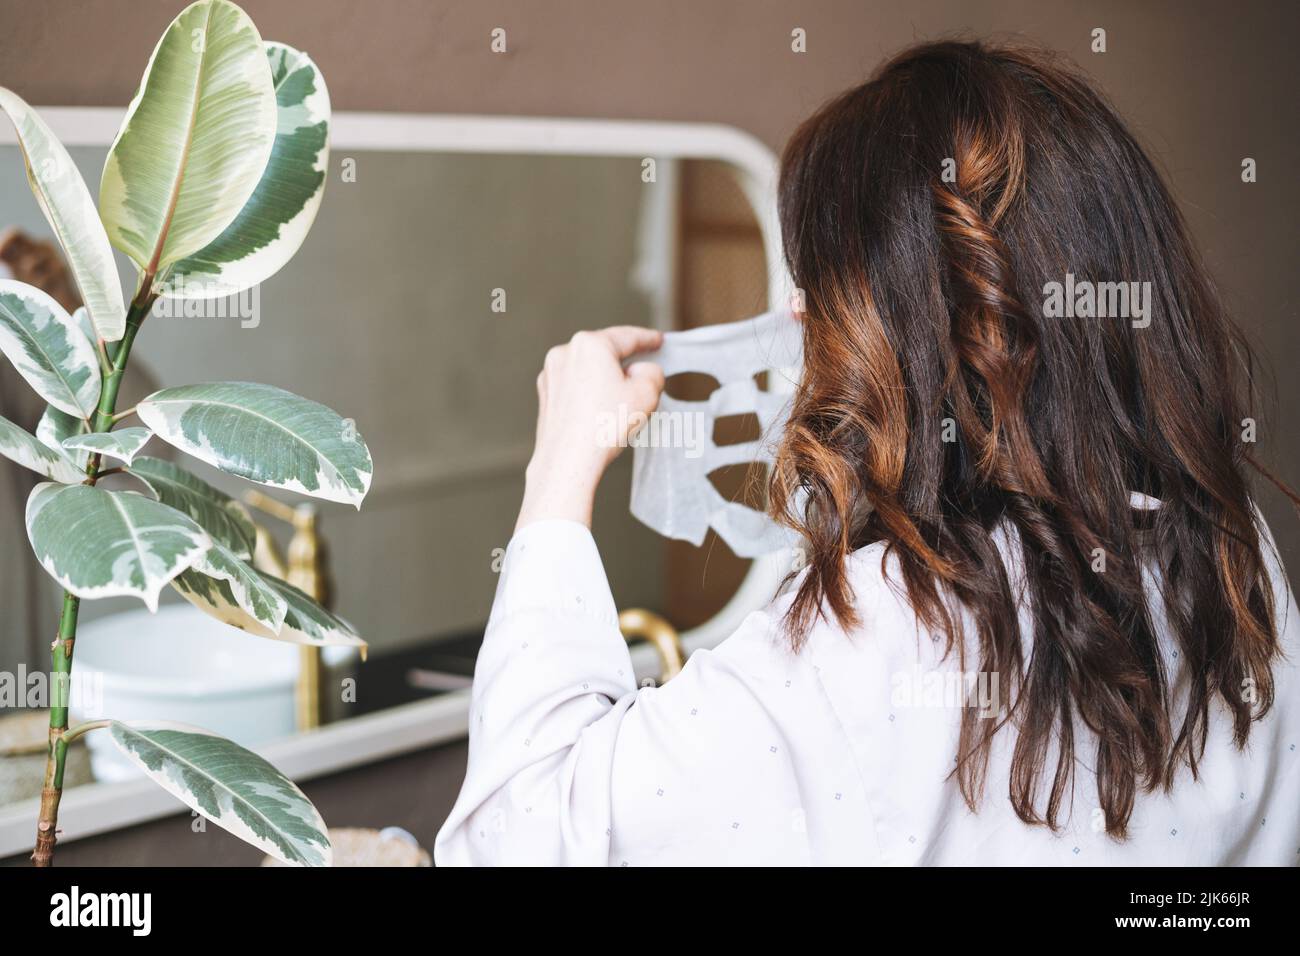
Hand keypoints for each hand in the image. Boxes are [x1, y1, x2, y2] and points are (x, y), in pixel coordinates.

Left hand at [516, 326, 664, 530]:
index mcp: (590, 345)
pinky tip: (600, 412)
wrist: (568, 461)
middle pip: (605, 352)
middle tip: (644, 373)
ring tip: (621, 402)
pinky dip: (590, 392)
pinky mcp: (546, 394)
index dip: (648, 339)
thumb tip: (642, 370)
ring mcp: (551, 374)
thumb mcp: (647, 394)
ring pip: (589, 369)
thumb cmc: (604, 427)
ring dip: (606, 379)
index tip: (658, 340)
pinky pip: (575, 385)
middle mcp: (565, 353)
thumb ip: (653, 373)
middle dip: (625, 362)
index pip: (627, 336)